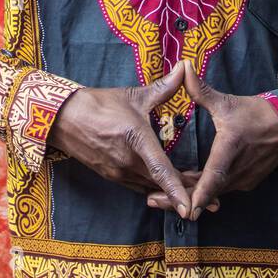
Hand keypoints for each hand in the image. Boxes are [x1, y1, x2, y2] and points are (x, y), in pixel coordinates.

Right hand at [47, 60, 193, 218]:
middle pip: (162, 185)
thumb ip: (164, 87)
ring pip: (151, 189)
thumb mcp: (133, 95)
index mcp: (136, 140)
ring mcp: (118, 172)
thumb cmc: (99, 104)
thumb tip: (185, 68)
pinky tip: (168, 191)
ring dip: (172, 195)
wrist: (63, 118)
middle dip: (187, 195)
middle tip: (214, 204)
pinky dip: (155, 190)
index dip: (178, 191)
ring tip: (196, 199)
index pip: (162, 171)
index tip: (191, 209)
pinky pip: (139, 187)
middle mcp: (127, 162)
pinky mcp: (112, 176)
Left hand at [144, 60, 277, 219]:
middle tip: (152, 200)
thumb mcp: (227, 102)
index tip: (186, 210)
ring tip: (161, 198)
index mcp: (230, 150)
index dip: (198, 195)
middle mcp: (237, 170)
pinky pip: (221, 189)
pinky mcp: (247, 181)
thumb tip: (183, 66)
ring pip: (213, 192)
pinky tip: (187, 190)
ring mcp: (243, 179)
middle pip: (206, 192)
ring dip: (191, 196)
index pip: (212, 177)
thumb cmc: (258, 113)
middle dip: (179, 198)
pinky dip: (205, 191)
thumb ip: (201, 89)